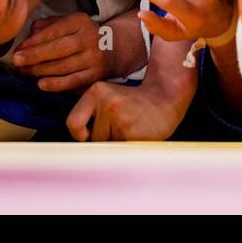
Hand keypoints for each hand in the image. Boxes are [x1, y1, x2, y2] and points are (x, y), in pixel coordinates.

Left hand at [12, 12, 109, 91]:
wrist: (112, 48)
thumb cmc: (80, 35)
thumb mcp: (67, 23)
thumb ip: (47, 26)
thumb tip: (29, 36)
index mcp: (81, 21)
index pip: (54, 31)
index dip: (34, 42)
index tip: (18, 50)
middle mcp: (90, 38)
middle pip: (59, 49)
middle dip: (35, 56)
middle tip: (16, 61)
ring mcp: (95, 58)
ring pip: (63, 66)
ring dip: (40, 71)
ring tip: (25, 72)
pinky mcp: (96, 75)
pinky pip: (73, 81)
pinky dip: (56, 84)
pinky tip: (41, 84)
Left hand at [65, 72, 195, 141]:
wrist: (168, 97)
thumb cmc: (136, 103)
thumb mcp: (110, 98)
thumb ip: (92, 115)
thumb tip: (78, 149)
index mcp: (97, 91)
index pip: (73, 123)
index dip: (80, 134)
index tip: (89, 134)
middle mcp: (106, 102)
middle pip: (93, 138)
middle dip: (106, 139)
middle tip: (123, 126)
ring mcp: (119, 117)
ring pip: (107, 146)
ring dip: (118, 143)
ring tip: (132, 129)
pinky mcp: (131, 133)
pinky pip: (120, 151)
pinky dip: (128, 147)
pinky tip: (139, 134)